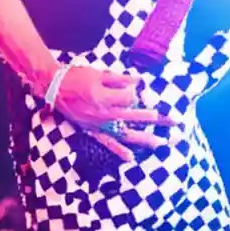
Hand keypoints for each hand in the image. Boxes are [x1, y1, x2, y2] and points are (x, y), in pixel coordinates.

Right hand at [54, 66, 173, 159]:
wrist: (54, 88)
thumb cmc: (76, 77)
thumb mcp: (98, 73)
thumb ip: (119, 79)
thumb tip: (138, 82)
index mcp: (105, 98)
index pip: (130, 98)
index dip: (136, 93)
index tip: (137, 90)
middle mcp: (104, 114)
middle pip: (134, 117)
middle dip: (155, 119)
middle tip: (175, 122)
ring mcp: (99, 125)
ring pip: (125, 134)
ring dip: (144, 139)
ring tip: (161, 143)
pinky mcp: (92, 131)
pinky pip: (107, 143)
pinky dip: (119, 151)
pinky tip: (130, 157)